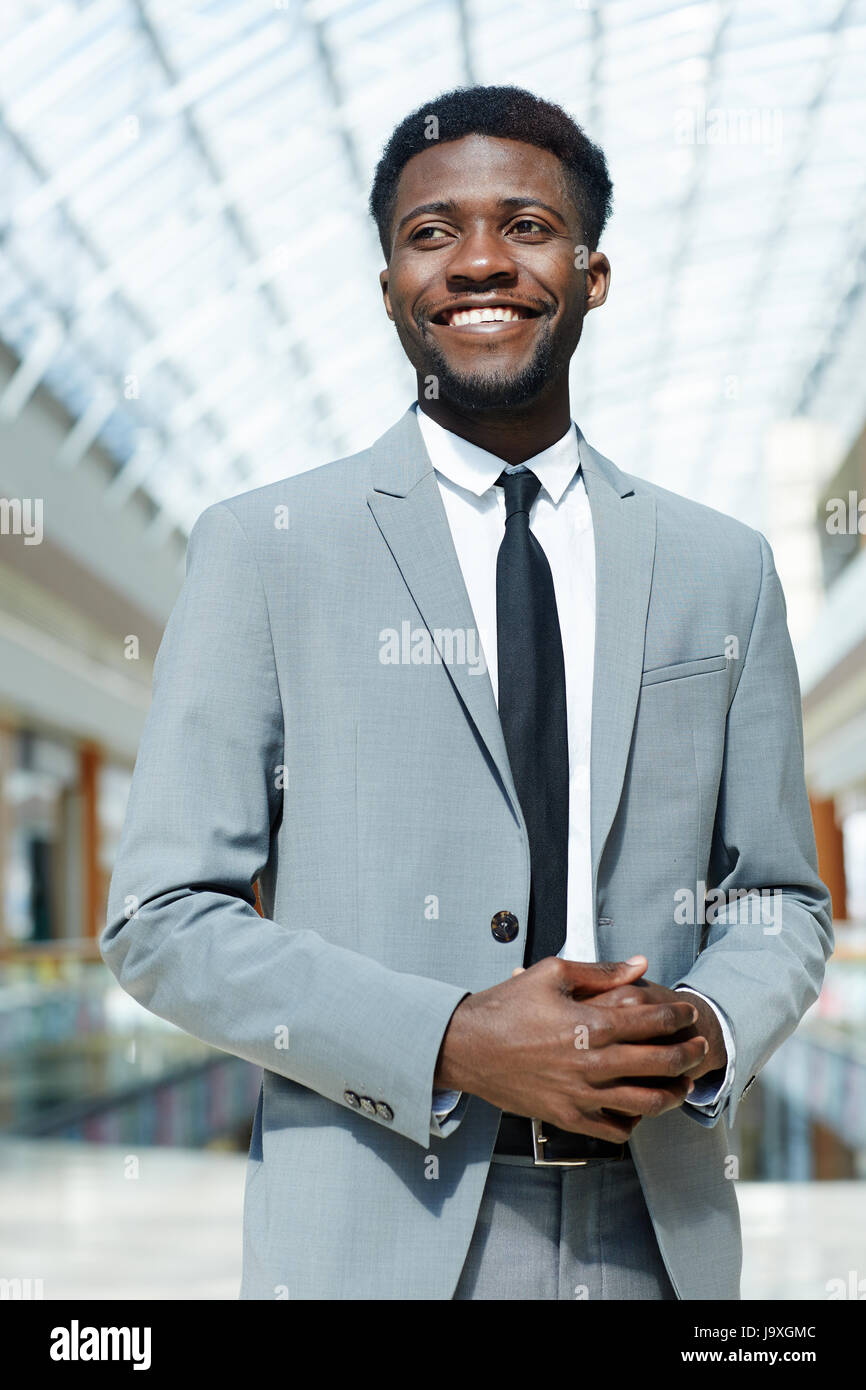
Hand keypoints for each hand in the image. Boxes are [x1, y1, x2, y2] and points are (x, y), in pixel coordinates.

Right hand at [433, 956, 708, 1142]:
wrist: (466, 1047)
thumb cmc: (507, 1005)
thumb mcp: (552, 973)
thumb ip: (601, 971)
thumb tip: (640, 964)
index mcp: (590, 1024)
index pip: (653, 1022)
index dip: (678, 1016)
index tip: (688, 1013)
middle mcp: (591, 1063)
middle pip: (660, 1064)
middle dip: (688, 1054)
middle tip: (699, 1046)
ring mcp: (580, 1095)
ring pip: (646, 1104)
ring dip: (673, 1093)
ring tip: (683, 1083)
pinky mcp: (567, 1117)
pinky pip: (614, 1129)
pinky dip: (635, 1120)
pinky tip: (640, 1107)